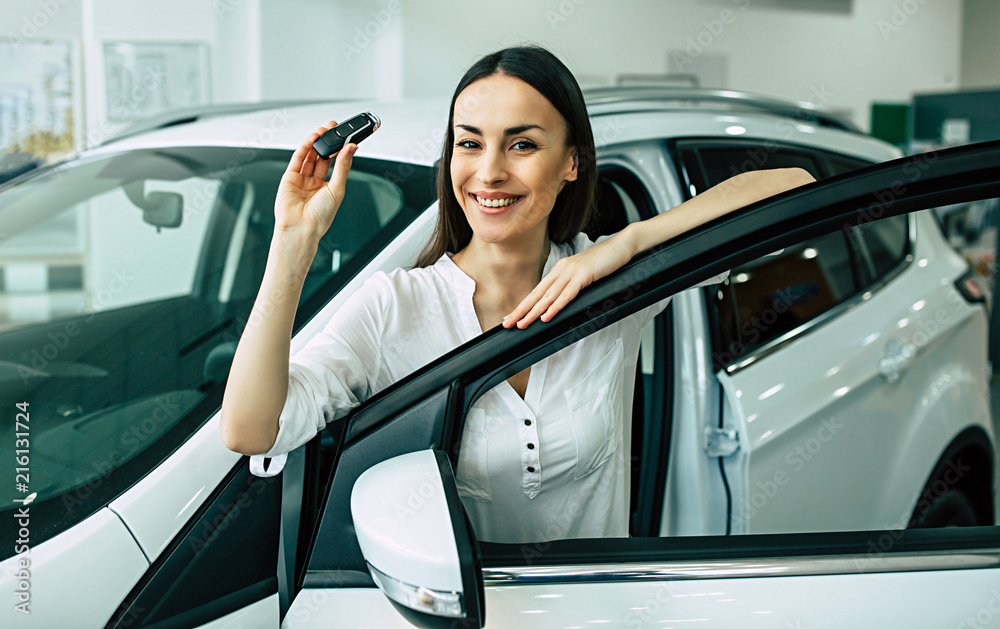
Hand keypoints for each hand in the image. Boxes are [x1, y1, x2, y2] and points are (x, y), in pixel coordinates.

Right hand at [274, 120, 356, 241]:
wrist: (301, 228)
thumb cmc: (319, 217)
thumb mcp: (337, 189)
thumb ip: (342, 167)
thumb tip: (351, 149)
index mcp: (328, 187)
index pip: (335, 163)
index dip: (339, 150)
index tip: (346, 137)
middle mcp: (315, 182)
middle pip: (322, 157)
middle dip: (328, 142)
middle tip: (334, 128)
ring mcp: (302, 179)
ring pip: (310, 156)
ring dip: (317, 142)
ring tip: (324, 130)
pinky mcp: (289, 177)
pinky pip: (298, 158)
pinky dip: (305, 146)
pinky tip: (313, 138)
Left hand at [502, 232, 636, 328]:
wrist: (622, 246)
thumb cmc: (605, 261)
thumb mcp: (584, 275)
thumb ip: (572, 286)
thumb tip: (562, 302)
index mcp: (560, 270)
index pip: (538, 290)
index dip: (524, 304)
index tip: (511, 316)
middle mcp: (561, 269)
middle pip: (537, 294)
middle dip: (521, 310)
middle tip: (507, 323)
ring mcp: (571, 271)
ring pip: (548, 296)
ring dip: (533, 312)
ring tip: (522, 324)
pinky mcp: (583, 275)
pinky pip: (566, 294)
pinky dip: (555, 306)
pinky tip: (546, 316)